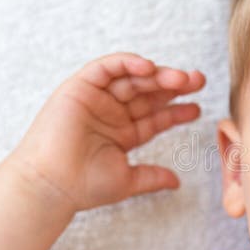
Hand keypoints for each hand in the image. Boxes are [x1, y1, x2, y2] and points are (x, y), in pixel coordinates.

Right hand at [8, 52, 204, 211]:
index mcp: (122, 132)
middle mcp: (111, 113)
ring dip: (157, 74)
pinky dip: (127, 63)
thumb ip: (152, 177)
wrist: (52, 186)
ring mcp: (96, 99)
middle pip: (148, 93)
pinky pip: (106, 68)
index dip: (177, 111)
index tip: (197, 108)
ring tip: (181, 77)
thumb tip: (177, 182)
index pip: (156, 116)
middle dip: (174, 85)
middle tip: (198, 81)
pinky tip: (149, 67)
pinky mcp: (79, 88)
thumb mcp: (128, 180)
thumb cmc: (84, 186)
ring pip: (132, 78)